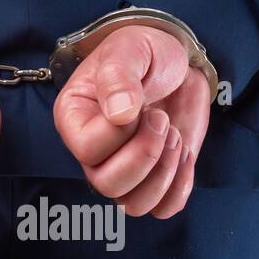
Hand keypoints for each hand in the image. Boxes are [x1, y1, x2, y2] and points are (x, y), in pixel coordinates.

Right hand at [53, 25, 211, 217]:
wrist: (174, 61)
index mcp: (74, 118)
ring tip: (175, 137)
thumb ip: (118, 76)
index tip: (145, 106)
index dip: (122, 133)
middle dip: (147, 155)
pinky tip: (185, 155)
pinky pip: (162, 208)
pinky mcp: (153, 177)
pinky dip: (180, 188)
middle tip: (164, 121)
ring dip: (164, 173)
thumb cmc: (143, 51)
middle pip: (107, 185)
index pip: (89, 149)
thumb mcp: (129, 49)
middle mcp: (90, 150)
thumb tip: (119, 115)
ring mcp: (120, 167)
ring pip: (133, 205)